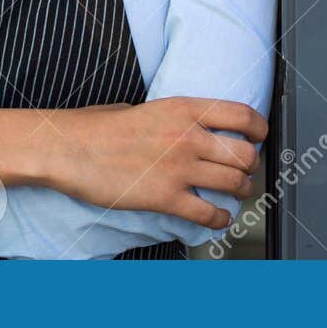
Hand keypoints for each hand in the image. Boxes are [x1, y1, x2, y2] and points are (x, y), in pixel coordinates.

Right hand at [37, 97, 266, 228]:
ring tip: (234, 194)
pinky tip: (217, 218)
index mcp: (182, 109)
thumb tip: (186, 129)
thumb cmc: (94, 127)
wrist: (67, 148)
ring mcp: (178, 168)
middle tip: (243, 171)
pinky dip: (220, 220)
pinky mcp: (165, 197)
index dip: (259, 129)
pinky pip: (209, 214)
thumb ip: (170, 118)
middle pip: (246, 155)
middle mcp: (187, 137)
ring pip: (235, 184)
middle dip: (250, 167)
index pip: (242, 115)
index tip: (259, 138)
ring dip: (240, 192)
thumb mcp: (139, 107)